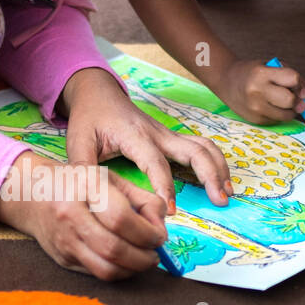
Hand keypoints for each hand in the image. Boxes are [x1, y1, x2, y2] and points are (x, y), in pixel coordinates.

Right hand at [0, 153, 168, 280]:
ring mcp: (64, 240)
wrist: (30, 192)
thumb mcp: (110, 179)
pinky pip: (96, 274)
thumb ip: (142, 199)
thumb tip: (161, 226)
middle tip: (155, 254)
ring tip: (143, 260)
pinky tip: (125, 262)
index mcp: (86, 187)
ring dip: (132, 270)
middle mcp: (71, 214)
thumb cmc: (77, 182)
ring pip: (105, 269)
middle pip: (114, 248)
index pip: (122, 218)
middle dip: (144, 257)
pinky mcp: (61, 258)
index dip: (147, 233)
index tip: (159, 236)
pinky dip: (117, 272)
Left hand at [61, 67, 231, 211]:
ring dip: (219, 168)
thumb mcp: (77, 141)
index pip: (155, 163)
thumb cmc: (89, 118)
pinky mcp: (172, 138)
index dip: (165, 187)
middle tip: (220, 201)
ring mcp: (168, 134)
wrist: (98, 93)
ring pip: (203, 146)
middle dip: (210, 175)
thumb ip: (82, 168)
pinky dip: (215, 162)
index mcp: (134, 136)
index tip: (171, 211)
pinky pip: (200, 147)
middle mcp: (158, 133)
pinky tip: (221, 182)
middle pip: (194, 150)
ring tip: (227, 194)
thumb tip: (85, 196)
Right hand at [212, 58, 304, 124]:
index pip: (292, 78)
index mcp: (261, 74)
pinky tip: (271, 106)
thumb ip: (291, 77)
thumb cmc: (253, 72)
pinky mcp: (255, 120)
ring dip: (291, 110)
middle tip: (293, 97)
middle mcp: (257, 92)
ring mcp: (255, 108)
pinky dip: (279, 115)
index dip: (298, 82)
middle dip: (297, 100)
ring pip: (286, 115)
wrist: (227, 82)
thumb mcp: (270, 66)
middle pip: (290, 100)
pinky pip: (277, 121)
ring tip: (282, 102)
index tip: (296, 84)